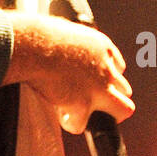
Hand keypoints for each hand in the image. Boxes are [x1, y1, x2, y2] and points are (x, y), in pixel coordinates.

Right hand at [3, 13, 133, 132]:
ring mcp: (98, 87)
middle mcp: (106, 68)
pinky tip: (61, 114)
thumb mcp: (67, 31)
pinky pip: (83, 124)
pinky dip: (71, 123)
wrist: (31, 44)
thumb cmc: (39, 34)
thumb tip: (63, 51)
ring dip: (104, 114)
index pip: (118, 68)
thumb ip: (75, 45)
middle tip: (90, 99)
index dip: (103, 77)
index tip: (88, 80)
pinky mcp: (83, 103)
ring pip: (123, 109)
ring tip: (83, 112)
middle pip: (125, 90)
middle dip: (109, 96)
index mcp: (102, 47)